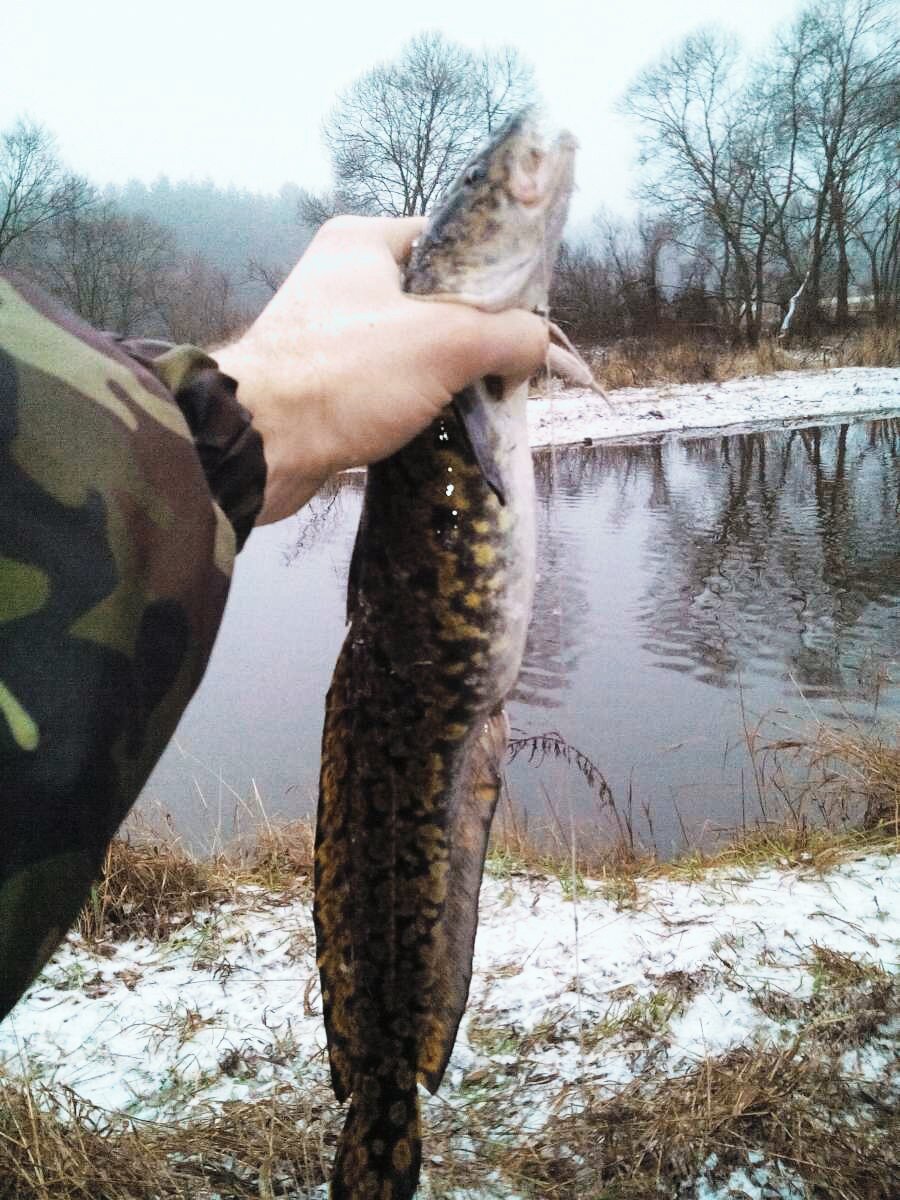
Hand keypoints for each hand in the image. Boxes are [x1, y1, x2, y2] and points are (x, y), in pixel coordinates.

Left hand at [215, 216, 547, 524]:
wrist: (259, 447)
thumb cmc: (348, 375)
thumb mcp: (447, 343)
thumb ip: (508, 334)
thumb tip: (537, 345)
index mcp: (363, 240)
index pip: (451, 242)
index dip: (496, 277)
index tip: (526, 316)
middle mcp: (343, 277)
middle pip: (437, 298)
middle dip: (478, 335)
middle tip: (509, 366)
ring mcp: (331, 332)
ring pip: (415, 344)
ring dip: (450, 373)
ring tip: (485, 399)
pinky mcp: (326, 381)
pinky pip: (390, 382)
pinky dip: (419, 400)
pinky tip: (445, 423)